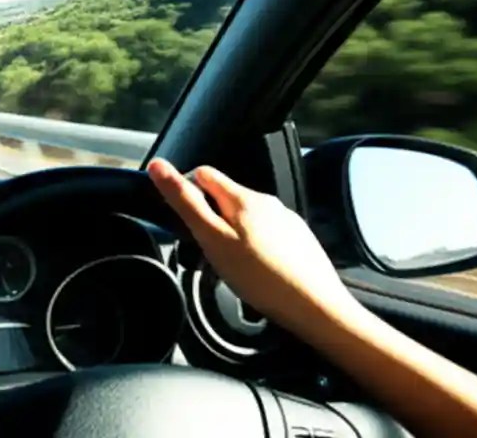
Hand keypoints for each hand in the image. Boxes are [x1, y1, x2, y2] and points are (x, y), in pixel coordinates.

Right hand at [146, 159, 359, 337]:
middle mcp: (267, 202)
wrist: (317, 309)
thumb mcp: (212, 239)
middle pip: (225, 196)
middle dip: (210, 216)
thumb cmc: (261, 278)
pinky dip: (254, 247)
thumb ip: (185, 203)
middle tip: (206, 250)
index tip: (183, 219)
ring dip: (232, 232)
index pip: (202, 173)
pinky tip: (256, 271)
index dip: (185, 190)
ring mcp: (286, 221)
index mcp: (243, 198)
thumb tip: (159, 167)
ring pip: (246, 217)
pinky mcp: (298, 240)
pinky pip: (266, 234)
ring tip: (232, 265)